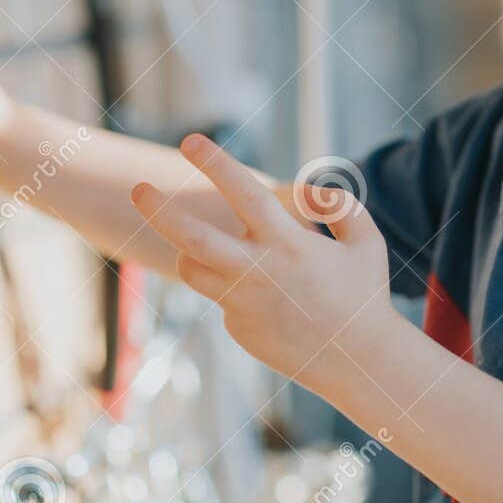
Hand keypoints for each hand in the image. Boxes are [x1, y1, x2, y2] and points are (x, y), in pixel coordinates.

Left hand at [129, 134, 405, 390]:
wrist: (359, 362)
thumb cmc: (365, 295)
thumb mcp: (366, 240)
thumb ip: (339, 205)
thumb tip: (310, 190)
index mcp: (288, 244)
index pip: (243, 193)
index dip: (215, 163)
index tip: (191, 140)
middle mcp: (257, 273)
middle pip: (192, 238)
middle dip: (158, 210)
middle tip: (136, 189)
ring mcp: (242, 304)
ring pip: (193, 268)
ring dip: (191, 250)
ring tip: (211, 244)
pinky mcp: (238, 329)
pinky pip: (222, 298)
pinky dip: (236, 288)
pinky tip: (273, 303)